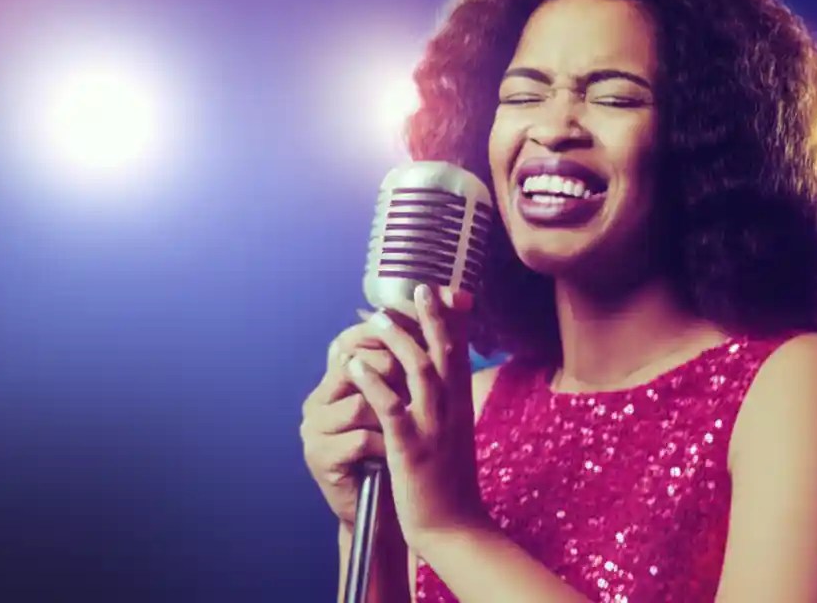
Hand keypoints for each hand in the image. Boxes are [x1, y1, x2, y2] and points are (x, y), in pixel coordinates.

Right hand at [299, 321, 409, 526]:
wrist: (386, 512)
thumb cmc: (398, 449)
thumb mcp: (402, 401)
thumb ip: (407, 362)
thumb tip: (441, 312)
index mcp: (334, 381)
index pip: (348, 342)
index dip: (382, 335)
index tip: (417, 338)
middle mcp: (318, 400)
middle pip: (354, 365)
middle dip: (393, 375)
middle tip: (417, 393)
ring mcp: (314, 429)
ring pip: (361, 403)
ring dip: (392, 418)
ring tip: (404, 432)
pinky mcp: (319, 458)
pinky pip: (362, 438)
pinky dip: (386, 446)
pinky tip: (395, 455)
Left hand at [346, 284, 493, 554]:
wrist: (454, 527)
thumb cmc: (450, 480)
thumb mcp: (455, 433)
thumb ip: (450, 401)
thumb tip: (440, 373)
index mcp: (461, 405)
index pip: (459, 352)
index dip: (450, 319)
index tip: (440, 292)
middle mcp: (452, 409)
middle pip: (444, 351)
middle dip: (431, 317)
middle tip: (417, 288)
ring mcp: (433, 428)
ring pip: (419, 372)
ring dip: (397, 342)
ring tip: (377, 321)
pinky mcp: (412, 449)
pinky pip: (392, 409)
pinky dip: (373, 384)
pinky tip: (355, 368)